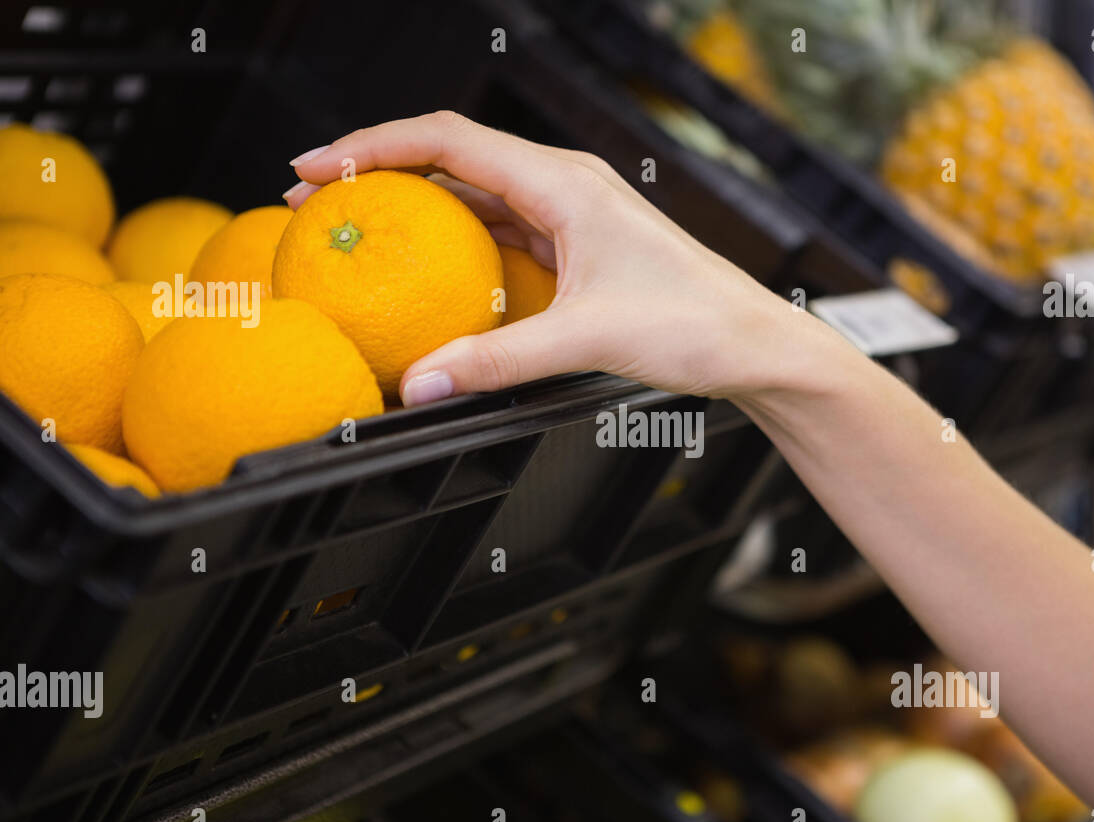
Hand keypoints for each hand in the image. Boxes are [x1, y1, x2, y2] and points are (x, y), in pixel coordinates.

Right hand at [285, 111, 853, 405]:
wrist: (755, 343)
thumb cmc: (696, 324)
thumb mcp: (586, 340)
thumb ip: (496, 362)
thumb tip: (420, 384)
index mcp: (564, 183)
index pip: (448, 141)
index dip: (373, 147)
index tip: (315, 167)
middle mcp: (565, 187)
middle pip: (453, 160)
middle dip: (379, 173)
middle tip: (316, 200)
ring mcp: (572, 216)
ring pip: (475, 196)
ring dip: (414, 208)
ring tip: (356, 229)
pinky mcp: (578, 249)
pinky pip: (501, 232)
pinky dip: (454, 243)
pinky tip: (427, 269)